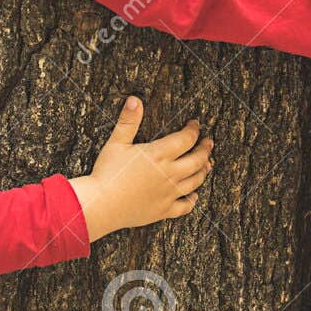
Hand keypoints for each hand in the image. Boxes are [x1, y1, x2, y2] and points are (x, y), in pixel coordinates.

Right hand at [67, 97, 211, 242]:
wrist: (101, 205)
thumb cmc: (107, 173)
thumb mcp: (116, 143)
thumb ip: (128, 121)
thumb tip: (135, 99)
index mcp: (159, 155)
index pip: (186, 139)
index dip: (193, 130)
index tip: (195, 124)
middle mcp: (169, 173)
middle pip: (197, 160)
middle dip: (205, 149)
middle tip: (209, 142)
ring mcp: (169, 193)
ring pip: (195, 181)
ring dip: (204, 171)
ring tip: (207, 164)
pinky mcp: (164, 210)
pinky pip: (186, 206)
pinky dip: (192, 199)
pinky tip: (193, 195)